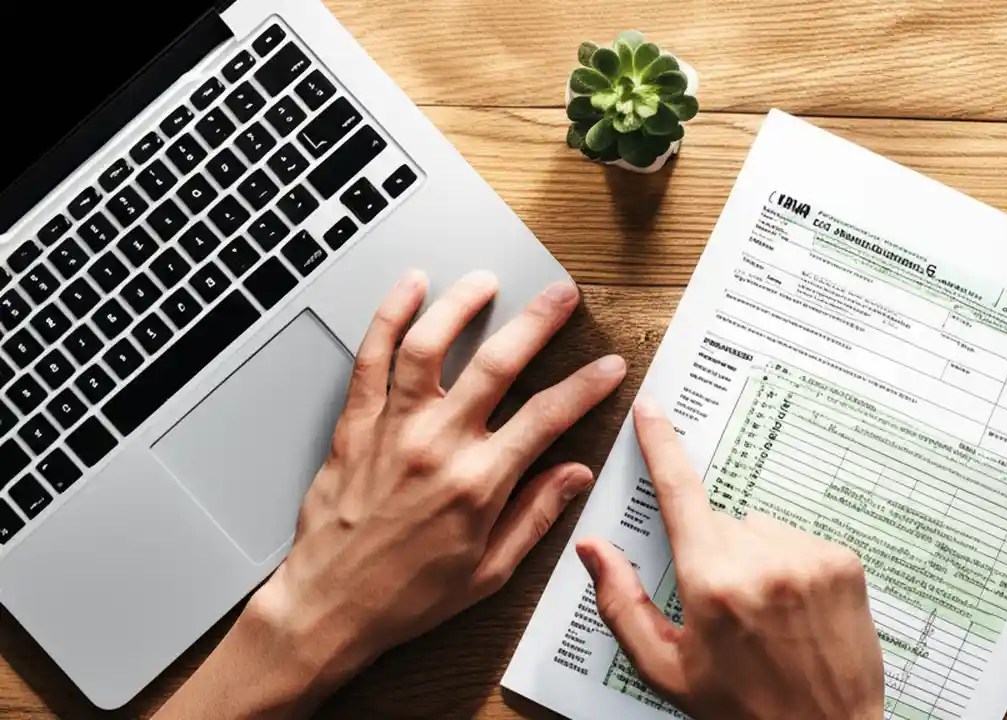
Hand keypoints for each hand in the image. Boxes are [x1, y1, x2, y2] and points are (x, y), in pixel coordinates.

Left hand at [158, 270, 624, 717]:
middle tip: (561, 295)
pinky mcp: (355, 425)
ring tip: (486, 280)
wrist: (329, 606)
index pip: (547, 417)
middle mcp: (437, 446)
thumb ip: (536, 514)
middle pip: (497, 364)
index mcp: (478, 485)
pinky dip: (389, 317)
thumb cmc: (408, 596)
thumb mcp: (490, 571)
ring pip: (429, 346)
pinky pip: (372, 359)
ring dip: (461, 305)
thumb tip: (575, 473)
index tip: (608, 366)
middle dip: (538, 322)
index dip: (585, 385)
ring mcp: (392, 430)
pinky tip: (408, 289)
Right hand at [576, 398, 883, 719]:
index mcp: (711, 581)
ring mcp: (808, 555)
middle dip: (713, 553)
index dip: (660, 446)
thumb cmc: (742, 710)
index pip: (678, 494)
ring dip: (755, 558)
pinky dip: (792, 565)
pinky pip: (798, 540)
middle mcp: (761, 558)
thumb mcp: (666, 668)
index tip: (650, 410)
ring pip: (760, 530)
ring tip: (768, 616)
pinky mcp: (842, 560)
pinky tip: (796, 610)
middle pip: (720, 522)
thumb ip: (621, 603)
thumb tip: (592, 548)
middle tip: (728, 611)